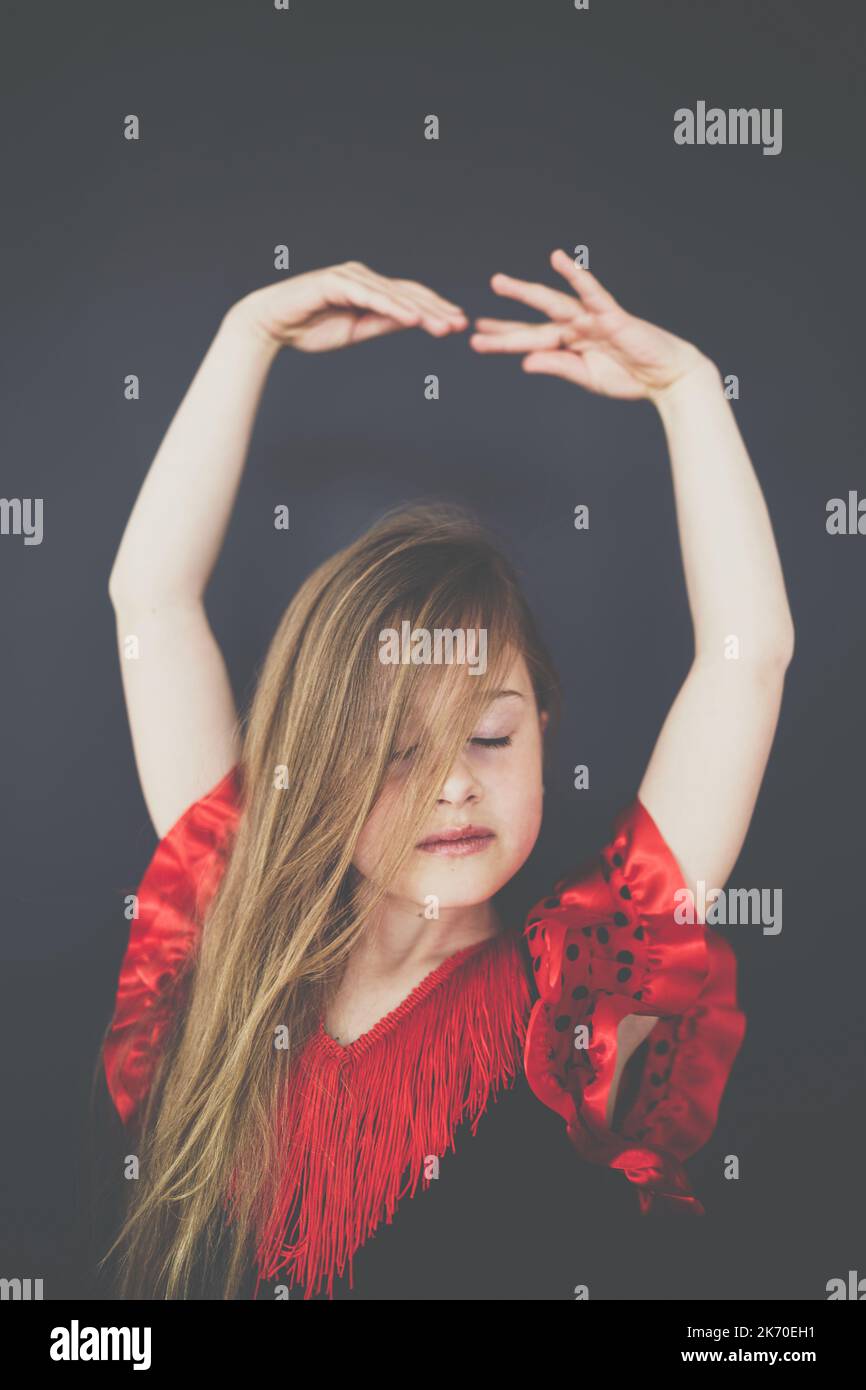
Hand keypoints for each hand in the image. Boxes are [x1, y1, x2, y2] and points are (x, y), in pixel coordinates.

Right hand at [230, 261, 467, 352]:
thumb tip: (415, 321)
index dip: (434, 309)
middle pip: (407, 293)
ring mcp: (350, 277)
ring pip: (393, 295)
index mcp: (369, 287)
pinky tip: (414, 320)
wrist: (271, 325)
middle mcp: (362, 276)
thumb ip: (383, 323)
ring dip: (421, 311)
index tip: (458, 324)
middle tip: (462, 324)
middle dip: (436, 309)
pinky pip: (371, 297)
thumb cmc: (309, 328)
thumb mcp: (356, 331)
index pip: (408, 297)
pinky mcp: (336, 282)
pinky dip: (393, 308)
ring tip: (444, 326)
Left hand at [470, 249, 711, 402]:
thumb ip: (558, 367)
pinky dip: (576, 276)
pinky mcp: (611, 314)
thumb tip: (524, 363)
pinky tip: (559, 259)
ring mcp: (592, 318)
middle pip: (534, 321)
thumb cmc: (630, 377)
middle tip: (472, 320)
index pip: (531, 340)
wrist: (666, 377)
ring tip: (499, 283)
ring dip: (526, 293)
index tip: (477, 338)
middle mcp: (576, 328)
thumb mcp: (587, 378)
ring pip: (553, 302)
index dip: (504, 339)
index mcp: (569, 345)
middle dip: (505, 320)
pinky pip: (591, 292)